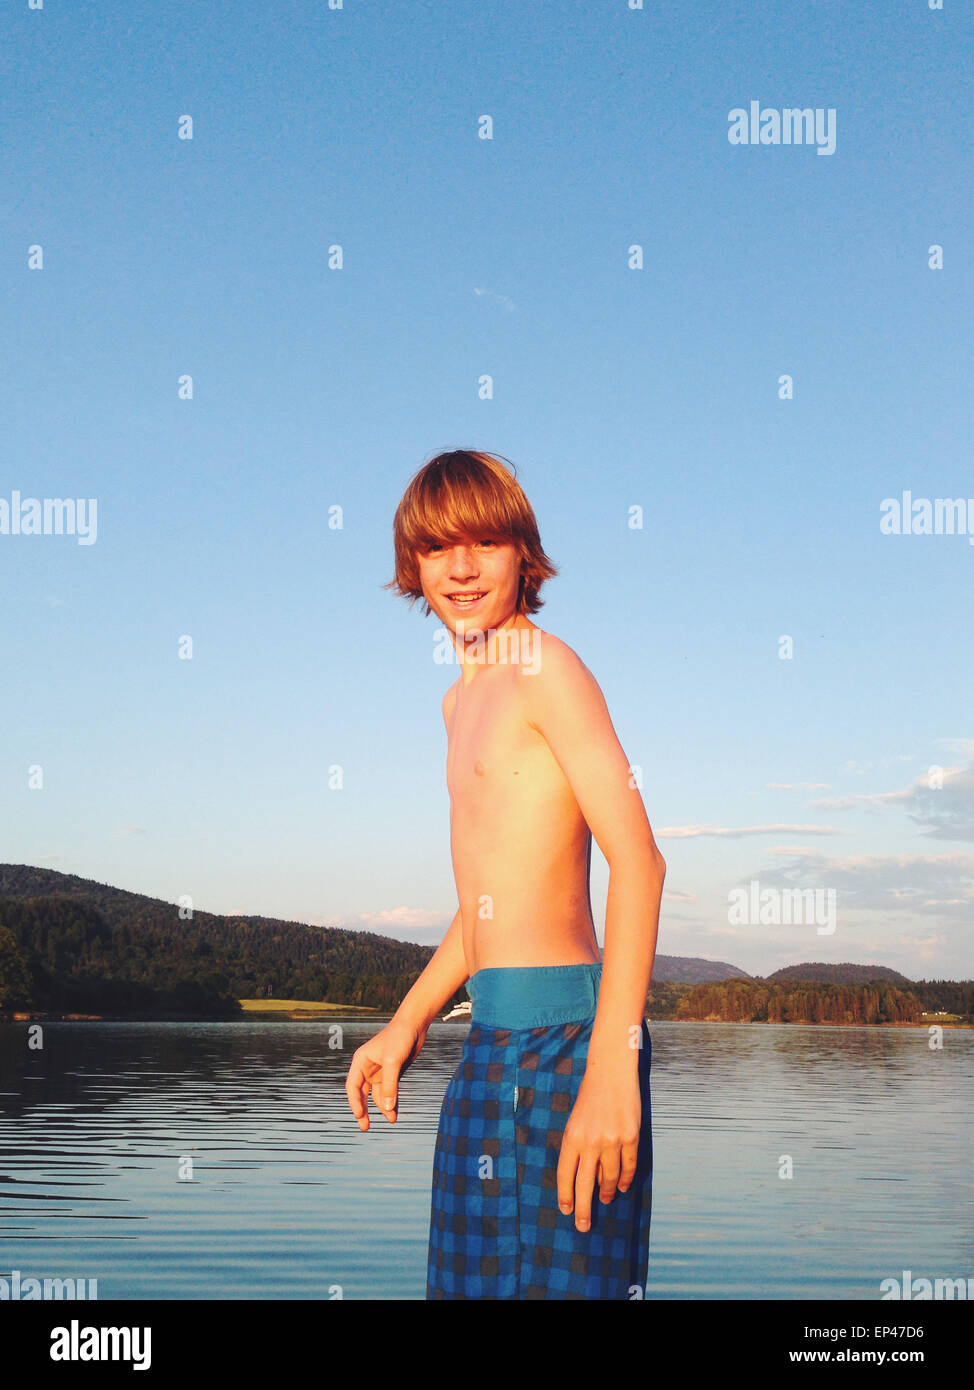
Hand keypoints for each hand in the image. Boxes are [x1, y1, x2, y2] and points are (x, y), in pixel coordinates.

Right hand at [345, 1016, 427, 1130]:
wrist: (414, 1025)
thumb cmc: (399, 1037)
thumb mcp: (393, 1061)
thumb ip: (390, 1085)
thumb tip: (387, 1108)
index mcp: (361, 1061)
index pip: (353, 1086)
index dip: (354, 1102)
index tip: (359, 1116)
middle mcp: (368, 1068)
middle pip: (362, 1094)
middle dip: (364, 1111)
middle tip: (365, 1128)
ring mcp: (380, 1072)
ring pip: (377, 1095)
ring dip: (383, 1107)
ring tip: (392, 1120)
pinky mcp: (392, 1074)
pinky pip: (389, 1092)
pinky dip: (391, 1102)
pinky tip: (394, 1113)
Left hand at [556, 1071, 640, 1232]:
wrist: (611, 1072)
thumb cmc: (590, 1096)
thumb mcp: (575, 1120)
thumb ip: (578, 1147)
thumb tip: (584, 1177)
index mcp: (571, 1137)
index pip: (565, 1175)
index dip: (565, 1195)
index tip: (566, 1210)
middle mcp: (590, 1142)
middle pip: (585, 1185)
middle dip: (583, 1208)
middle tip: (583, 1226)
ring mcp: (612, 1141)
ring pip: (609, 1178)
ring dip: (606, 1193)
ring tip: (605, 1200)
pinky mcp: (631, 1137)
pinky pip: (628, 1167)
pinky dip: (624, 1180)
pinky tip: (620, 1187)